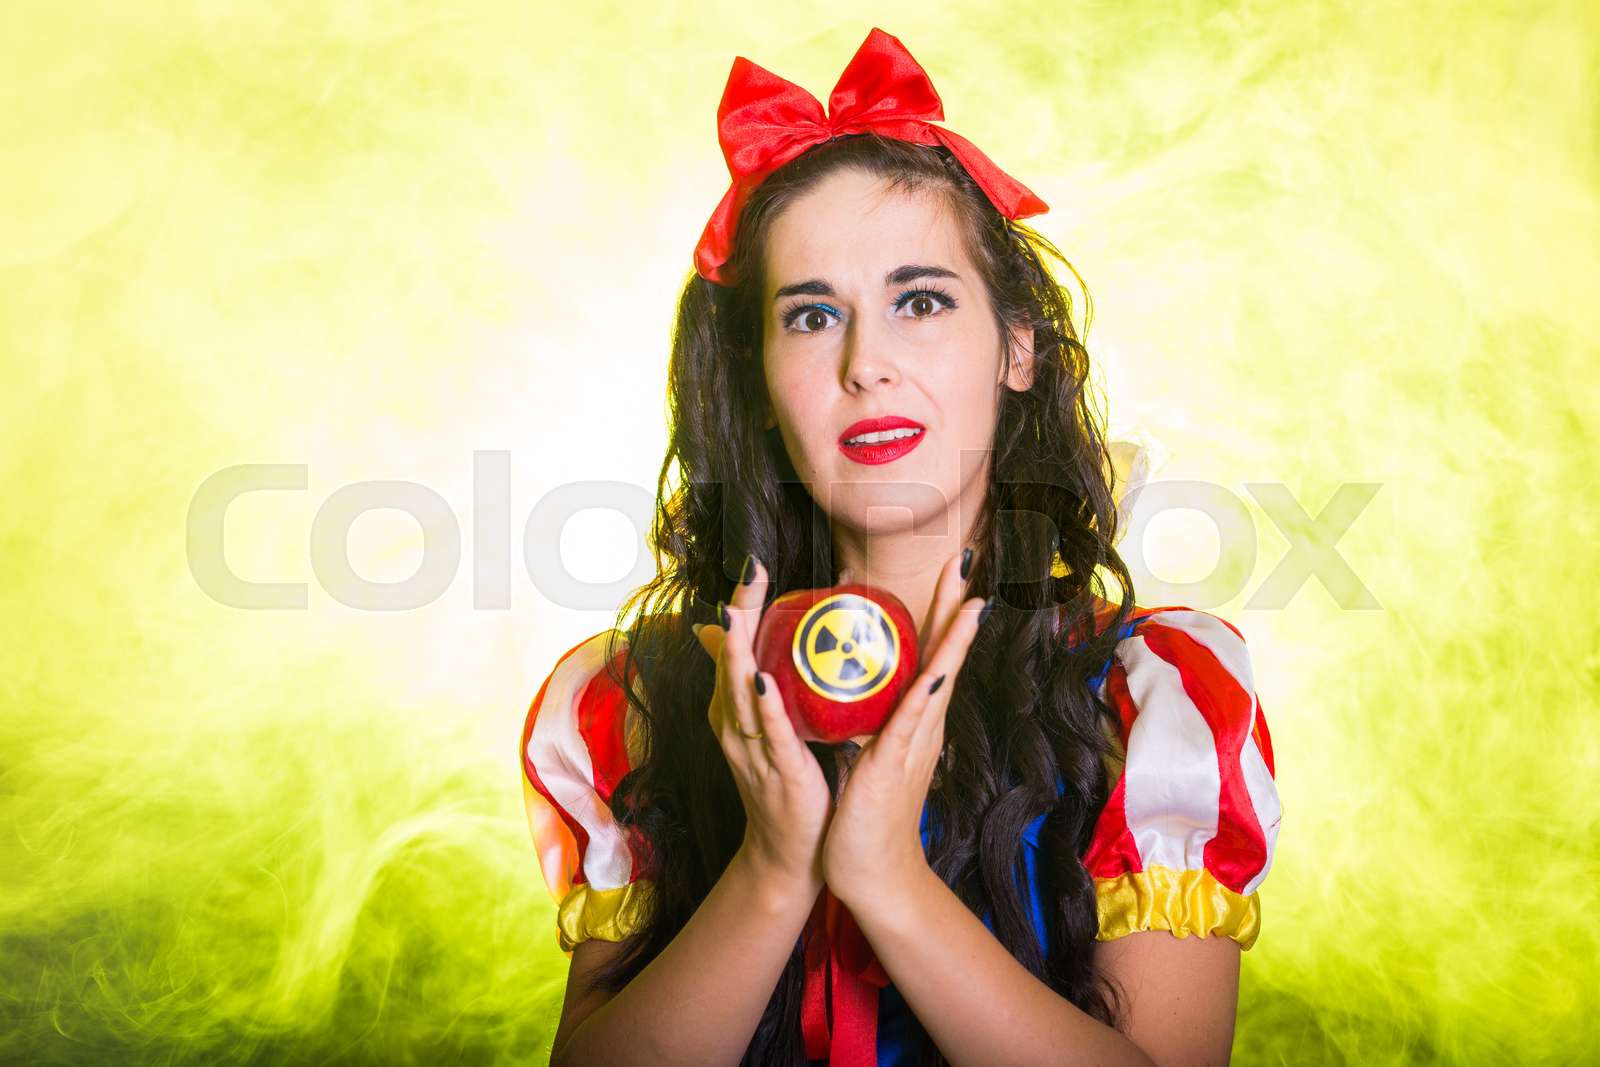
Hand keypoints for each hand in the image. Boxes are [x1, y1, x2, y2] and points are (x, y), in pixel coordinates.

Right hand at [693, 555, 832, 895]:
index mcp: (734, 709)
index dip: (742, 604)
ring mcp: (750, 747)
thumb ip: (764, 688)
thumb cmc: (786, 783)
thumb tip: (771, 653)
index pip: (733, 646)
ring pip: (738, 690)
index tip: (753, 564)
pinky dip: (763, 705)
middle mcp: (734, 723)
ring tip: (740, 609)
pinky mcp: (775, 771)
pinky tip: (763, 679)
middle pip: (730, 658)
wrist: (789, 852)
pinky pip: (768, 733)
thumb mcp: (770, 729)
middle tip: (749, 570)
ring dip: (739, 649)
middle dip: (738, 613)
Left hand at [821, 550, 986, 906]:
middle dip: (954, 607)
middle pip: (944, 654)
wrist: (875, 873)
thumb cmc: (864, 814)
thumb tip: (844, 684)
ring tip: (968, 599)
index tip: (948, 569)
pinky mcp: (896, 767)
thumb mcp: (859, 752)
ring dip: (954, 639)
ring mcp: (915, 744)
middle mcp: (921, 724)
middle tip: (965, 560)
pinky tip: (937, 671)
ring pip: (939, 679)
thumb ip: (859, 717)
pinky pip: (911, 724)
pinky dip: (925, 694)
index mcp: (911, 717)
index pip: (928, 652)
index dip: (938, 610)